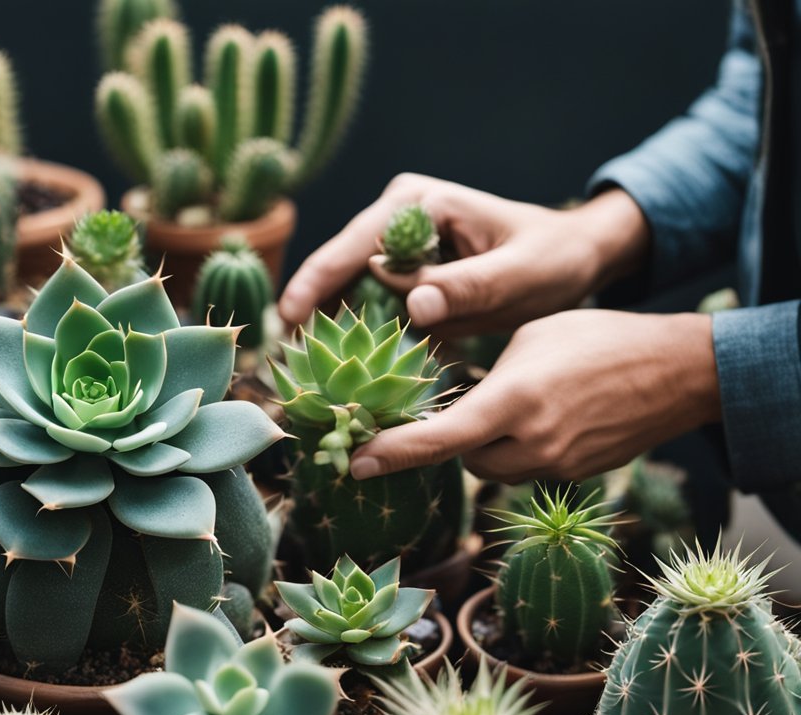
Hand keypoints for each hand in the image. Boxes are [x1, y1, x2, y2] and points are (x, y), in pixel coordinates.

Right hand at [279, 174, 650, 336]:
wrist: (575, 257)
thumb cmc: (552, 259)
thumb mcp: (518, 275)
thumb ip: (467, 287)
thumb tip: (414, 303)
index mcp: (416, 204)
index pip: (354, 245)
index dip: (318, 283)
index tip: (291, 319)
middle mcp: (394, 216)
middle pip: (337, 266)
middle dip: (308, 307)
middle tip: (280, 355)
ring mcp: (393, 244)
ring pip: (344, 288)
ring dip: (324, 326)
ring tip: (297, 369)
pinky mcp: (400, 273)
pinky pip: (366, 304)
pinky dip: (352, 334)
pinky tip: (334, 367)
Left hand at [348, 309, 720, 483]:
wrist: (679, 373)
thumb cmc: (600, 338)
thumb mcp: (529, 338)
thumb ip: (486, 378)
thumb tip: (455, 405)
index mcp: (512, 401)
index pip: (438, 440)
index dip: (391, 454)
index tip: (353, 463)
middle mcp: (531, 444)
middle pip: (461, 459)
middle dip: (449, 439)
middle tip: (446, 409)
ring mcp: (556, 466)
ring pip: (492, 469)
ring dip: (486, 444)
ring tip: (512, 402)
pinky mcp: (575, 476)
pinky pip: (526, 469)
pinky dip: (520, 448)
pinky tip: (544, 414)